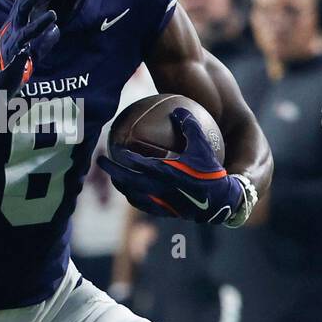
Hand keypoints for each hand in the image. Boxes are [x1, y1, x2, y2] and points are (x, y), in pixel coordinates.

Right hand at [0, 0, 62, 101]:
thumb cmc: (11, 67)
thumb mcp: (33, 53)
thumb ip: (44, 41)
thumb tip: (56, 28)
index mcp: (16, 27)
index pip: (27, 2)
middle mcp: (12, 33)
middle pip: (24, 7)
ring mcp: (10, 49)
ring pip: (24, 33)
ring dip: (38, 25)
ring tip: (53, 16)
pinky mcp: (10, 67)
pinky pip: (17, 59)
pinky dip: (22, 55)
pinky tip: (27, 52)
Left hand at [99, 108, 243, 223]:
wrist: (222, 202)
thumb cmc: (213, 172)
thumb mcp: (203, 147)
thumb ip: (190, 126)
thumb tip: (178, 109)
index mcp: (166, 172)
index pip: (137, 162)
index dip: (122, 155)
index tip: (112, 146)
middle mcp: (159, 189)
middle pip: (128, 180)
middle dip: (112, 170)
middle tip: (100, 161)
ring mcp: (161, 202)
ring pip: (133, 195)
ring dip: (122, 186)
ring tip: (115, 178)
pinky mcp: (166, 212)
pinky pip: (145, 206)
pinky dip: (136, 198)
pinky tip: (135, 193)